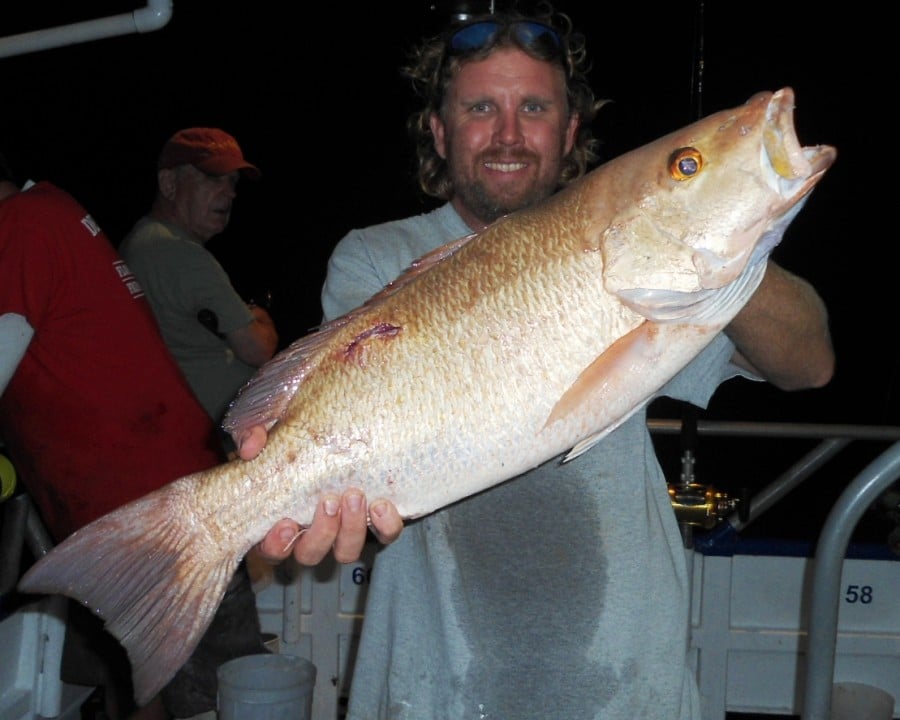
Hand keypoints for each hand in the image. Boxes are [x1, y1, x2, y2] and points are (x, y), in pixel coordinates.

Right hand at [237, 425, 403, 564]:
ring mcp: (345, 526)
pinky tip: (382, 504)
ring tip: (355, 496)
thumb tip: (251, 446)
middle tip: (329, 500)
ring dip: (351, 529)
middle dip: (321, 533)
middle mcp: (312, 528)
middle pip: (310, 554)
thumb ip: (253, 431)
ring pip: (346, 551)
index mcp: (281, 515)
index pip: (272, 549)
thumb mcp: (271, 421)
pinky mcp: (377, 518)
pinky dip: (386, 526)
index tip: (286, 523)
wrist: (338, 411)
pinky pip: (385, 535)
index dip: (277, 545)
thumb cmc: (296, 425)